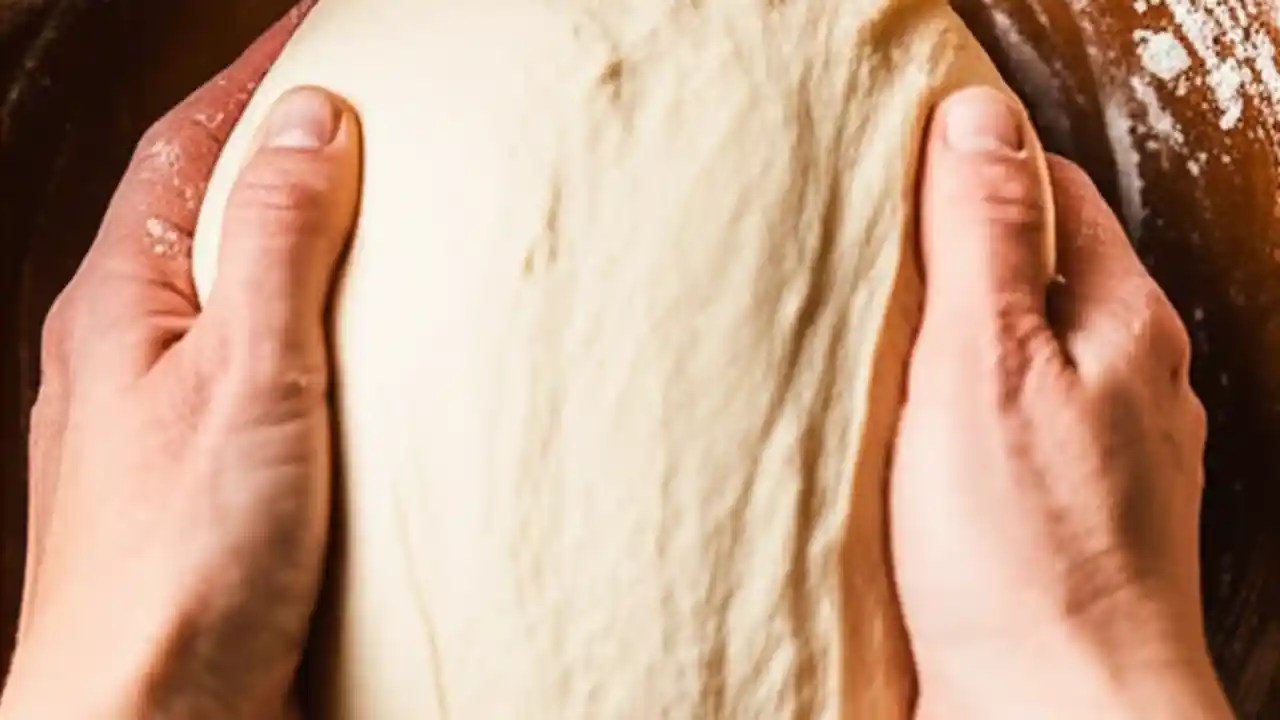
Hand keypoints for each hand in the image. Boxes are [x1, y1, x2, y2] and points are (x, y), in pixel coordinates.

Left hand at [1, 18, 360, 719]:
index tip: (317, 24)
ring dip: (297, 235)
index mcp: (123, 304)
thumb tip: (311, 120)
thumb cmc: (181, 564)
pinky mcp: (214, 476)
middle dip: (275, 144)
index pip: (189, 147)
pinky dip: (313, 325)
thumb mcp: (246, 375)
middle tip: (360, 103)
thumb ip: (279, 244)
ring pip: (235, 290)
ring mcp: (168, 416)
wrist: (148, 719)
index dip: (253, 77)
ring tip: (372, 204)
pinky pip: (262, 365)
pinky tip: (360, 346)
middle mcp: (131, 350)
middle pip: (205, 209)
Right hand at [892, 87, 1228, 717]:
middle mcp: (1122, 383)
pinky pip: (996, 432)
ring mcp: (1093, 454)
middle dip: (949, 259)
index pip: (1050, 191)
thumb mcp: (990, 362)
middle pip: (1032, 275)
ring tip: (866, 352)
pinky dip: (945, 420)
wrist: (1050, 716)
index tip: (891, 177)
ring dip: (943, 347)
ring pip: (1012, 359)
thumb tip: (977, 118)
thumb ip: (986, 237)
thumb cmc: (1027, 554)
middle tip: (862, 263)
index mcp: (1120, 324)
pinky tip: (897, 445)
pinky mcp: (1051, 517)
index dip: (969, 170)